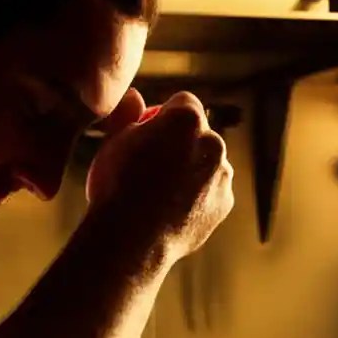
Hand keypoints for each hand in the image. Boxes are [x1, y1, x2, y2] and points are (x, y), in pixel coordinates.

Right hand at [85, 91, 233, 262]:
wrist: (129, 240)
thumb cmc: (116, 185)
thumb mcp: (113, 140)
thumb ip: (129, 113)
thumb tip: (135, 96)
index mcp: (186, 120)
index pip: (182, 102)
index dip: (161, 116)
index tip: (144, 134)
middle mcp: (213, 143)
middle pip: (198, 133)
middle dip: (179, 144)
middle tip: (148, 166)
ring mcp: (222, 175)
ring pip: (206, 163)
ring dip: (189, 170)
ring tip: (157, 194)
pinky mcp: (224, 204)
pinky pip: (211, 192)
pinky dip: (196, 198)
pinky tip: (169, 211)